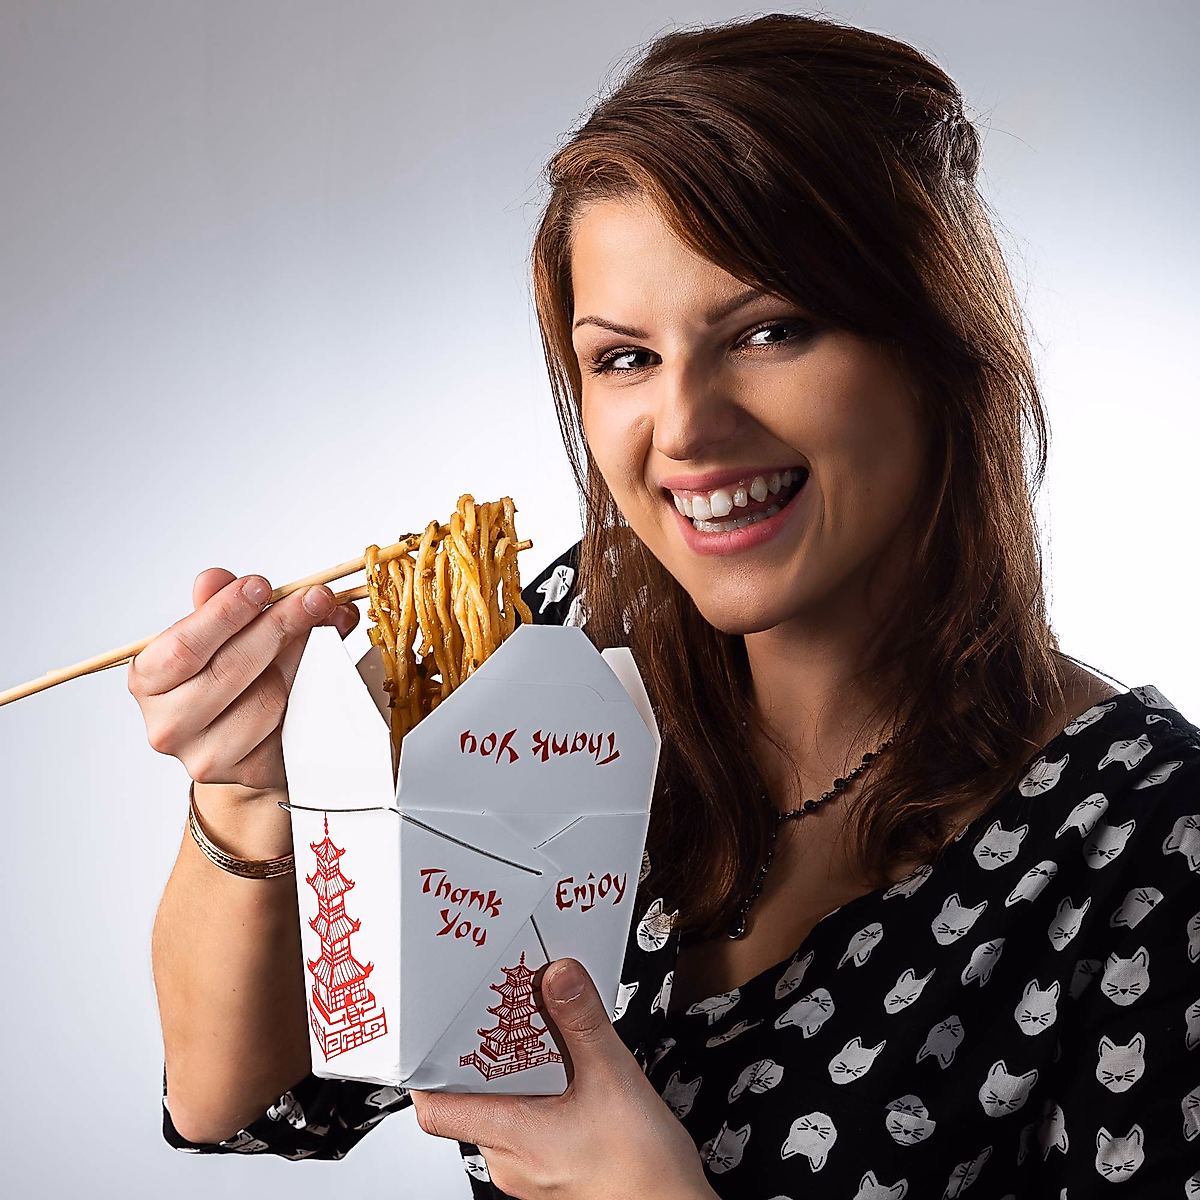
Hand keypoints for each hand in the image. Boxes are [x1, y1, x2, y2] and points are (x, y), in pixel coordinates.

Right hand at [128, 567, 360, 791]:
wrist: (245, 741)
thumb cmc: (229, 677)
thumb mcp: (218, 635)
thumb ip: (217, 606)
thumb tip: (216, 578)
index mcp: (149, 682)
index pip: (183, 647)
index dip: (225, 613)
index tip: (262, 585)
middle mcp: (168, 725)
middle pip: (229, 671)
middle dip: (279, 626)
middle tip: (316, 597)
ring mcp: (208, 756)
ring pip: (266, 699)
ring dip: (303, 657)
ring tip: (324, 626)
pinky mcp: (251, 772)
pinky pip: (291, 723)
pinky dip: (314, 688)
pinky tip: (328, 662)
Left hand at [409, 958, 715, 1199]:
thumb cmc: (644, 1172)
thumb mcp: (615, 1078)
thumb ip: (583, 1021)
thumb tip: (558, 977)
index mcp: (512, 1139)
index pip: (435, 1110)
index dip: (426, 1070)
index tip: (434, 1031)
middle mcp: (511, 1160)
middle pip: (470, 1100)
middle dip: (486, 1054)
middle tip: (505, 1015)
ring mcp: (529, 1169)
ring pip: (502, 1109)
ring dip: (518, 1073)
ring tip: (542, 1037)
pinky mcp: (550, 1169)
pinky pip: (528, 1124)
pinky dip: (540, 1093)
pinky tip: (568, 1073)